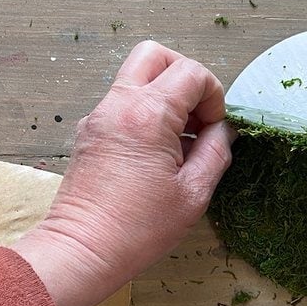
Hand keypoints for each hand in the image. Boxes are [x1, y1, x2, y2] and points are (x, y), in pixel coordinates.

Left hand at [13, 41, 233, 305]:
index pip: (192, 73)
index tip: (214, 129)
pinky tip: (157, 151)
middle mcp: (120, 105)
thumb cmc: (140, 229)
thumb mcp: (194, 193)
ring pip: (137, 75)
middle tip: (196, 114)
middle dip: (185, 76)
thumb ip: (216, 151)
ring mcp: (100, 115)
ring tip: (179, 137)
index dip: (213, 96)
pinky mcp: (90, 131)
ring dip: (165, 94)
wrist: (82, 251)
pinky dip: (147, 111)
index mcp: (149, 115)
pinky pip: (124, 101)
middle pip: (156, 55)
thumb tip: (224, 130)